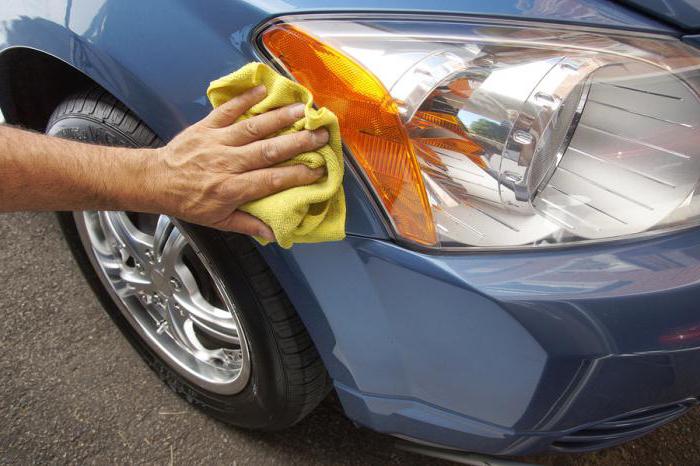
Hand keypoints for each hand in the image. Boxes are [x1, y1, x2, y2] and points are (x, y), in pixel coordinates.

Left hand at [147, 85, 327, 240]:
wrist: (154, 181)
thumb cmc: (187, 202)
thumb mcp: (217, 221)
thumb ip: (247, 224)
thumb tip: (273, 233)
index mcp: (231, 189)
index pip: (271, 181)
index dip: (297, 176)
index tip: (318, 171)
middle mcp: (227, 163)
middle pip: (267, 151)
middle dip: (297, 142)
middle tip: (320, 135)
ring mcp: (216, 141)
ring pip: (253, 128)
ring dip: (279, 118)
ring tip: (302, 110)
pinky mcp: (206, 126)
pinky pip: (228, 110)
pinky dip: (245, 99)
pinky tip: (263, 90)